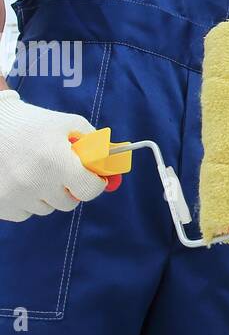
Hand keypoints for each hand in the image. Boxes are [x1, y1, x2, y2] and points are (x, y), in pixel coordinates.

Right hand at [0, 91, 106, 221]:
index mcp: (55, 160)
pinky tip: (18, 179)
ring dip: (46, 195)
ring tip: (34, 170)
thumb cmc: (31, 122)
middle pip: (69, 202)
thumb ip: (93, 142)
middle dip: (70, 188)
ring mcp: (16, 196)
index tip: (93, 177)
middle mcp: (35, 182)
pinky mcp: (2, 205)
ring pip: (46, 208)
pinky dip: (27, 200)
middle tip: (59, 170)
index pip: (89, 189)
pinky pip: (26, 212)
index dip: (94, 183)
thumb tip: (111, 162)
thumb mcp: (66, 123)